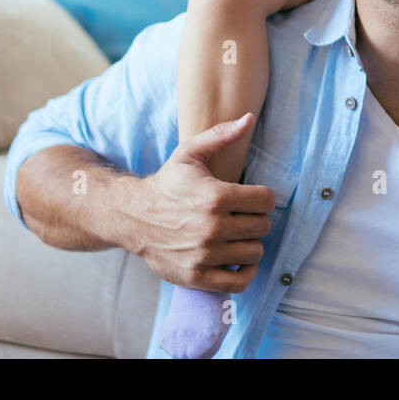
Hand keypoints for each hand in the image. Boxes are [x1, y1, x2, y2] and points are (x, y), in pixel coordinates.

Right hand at [127, 113, 275, 292]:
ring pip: (255, 253)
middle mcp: (211, 228)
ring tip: (237, 235)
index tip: (250, 197)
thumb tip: (249, 118)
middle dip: (256, 219)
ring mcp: (204, 255)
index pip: (267, 201)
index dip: (262, 197)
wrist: (131, 216)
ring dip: (250, 244)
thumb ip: (221, 135)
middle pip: (263, 227)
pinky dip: (246, 272)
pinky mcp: (196, 277)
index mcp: (214, 197)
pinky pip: (239, 282)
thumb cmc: (167, 183)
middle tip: (242, 215)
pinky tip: (238, 259)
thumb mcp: (190, 153)